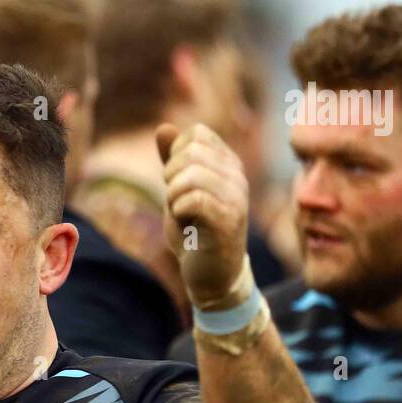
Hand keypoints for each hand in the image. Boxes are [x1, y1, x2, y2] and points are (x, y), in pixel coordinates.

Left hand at [156, 122, 248, 306]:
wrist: (210, 274)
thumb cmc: (194, 231)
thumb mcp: (178, 190)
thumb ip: (172, 159)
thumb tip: (163, 127)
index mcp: (228, 163)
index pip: (196, 134)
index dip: (175, 154)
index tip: (176, 181)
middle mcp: (238, 176)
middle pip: (192, 151)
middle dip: (170, 175)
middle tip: (174, 199)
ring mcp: (237, 198)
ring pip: (192, 175)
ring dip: (173, 195)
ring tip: (180, 212)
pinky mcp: (229, 221)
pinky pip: (195, 200)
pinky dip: (179, 210)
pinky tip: (185, 222)